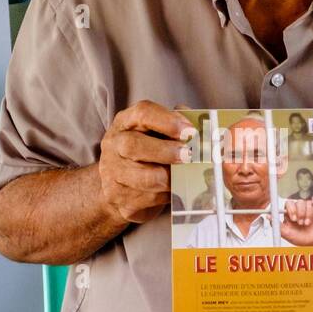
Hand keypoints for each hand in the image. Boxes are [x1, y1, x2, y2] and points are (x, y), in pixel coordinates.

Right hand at [98, 100, 195, 225]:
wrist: (119, 187)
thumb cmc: (146, 154)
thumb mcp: (157, 134)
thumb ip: (177, 125)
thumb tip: (200, 122)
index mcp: (126, 122)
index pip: (143, 113)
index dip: (168, 121)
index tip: (189, 131)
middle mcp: (114, 144)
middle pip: (133, 144)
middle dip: (165, 151)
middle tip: (188, 155)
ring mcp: (113, 172)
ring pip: (142, 177)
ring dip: (169, 178)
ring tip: (184, 177)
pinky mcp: (118, 197)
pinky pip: (146, 198)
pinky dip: (165, 196)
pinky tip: (173, 191)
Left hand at [280, 195, 312, 245]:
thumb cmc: (300, 239)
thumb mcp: (287, 234)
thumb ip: (277, 225)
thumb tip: (268, 217)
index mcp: (289, 214)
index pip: (288, 204)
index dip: (291, 210)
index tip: (293, 219)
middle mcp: (298, 210)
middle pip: (298, 202)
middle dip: (300, 213)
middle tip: (301, 223)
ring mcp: (307, 209)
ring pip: (307, 203)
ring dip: (308, 213)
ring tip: (307, 224)